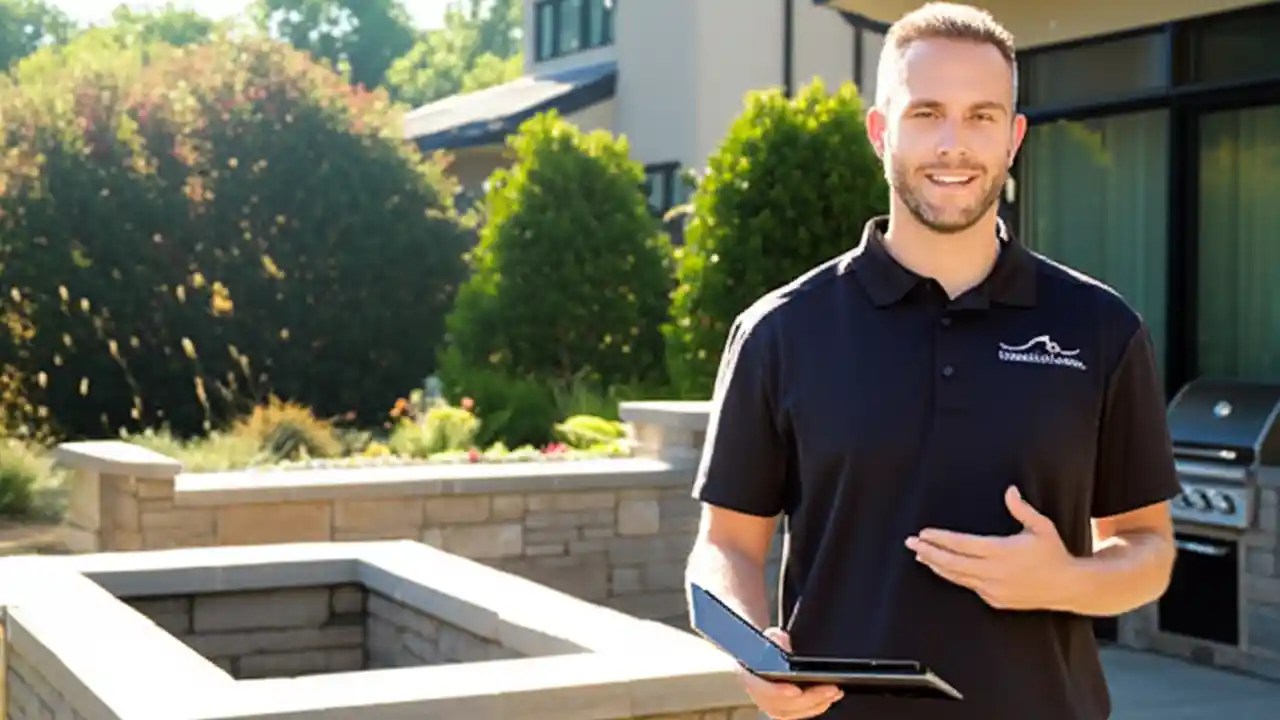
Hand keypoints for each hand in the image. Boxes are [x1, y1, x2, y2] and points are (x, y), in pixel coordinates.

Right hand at [737, 627, 842, 718]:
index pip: (758, 687)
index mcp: (746, 672)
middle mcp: (754, 693)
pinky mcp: (779, 708)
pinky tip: (828, 699)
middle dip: (807, 699)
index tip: (795, 690)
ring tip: (834, 693)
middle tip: (830, 689)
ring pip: (788, 713)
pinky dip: (813, 708)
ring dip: (814, 705)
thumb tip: (785, 645)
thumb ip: (776, 639)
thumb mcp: (769, 635)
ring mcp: (767, 703)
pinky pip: (795, 715)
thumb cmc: (763, 643)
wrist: (755, 650)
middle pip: (779, 705)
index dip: (776, 691)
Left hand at [905, 485, 1076, 610]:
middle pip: (952, 563)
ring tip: (920, 555)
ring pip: (956, 577)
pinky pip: (969, 586)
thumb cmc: (1053, 553)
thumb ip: (1022, 509)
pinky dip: (953, 576)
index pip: (962, 545)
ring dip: (936, 565)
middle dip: (928, 552)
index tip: (923, 533)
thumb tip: (1010, 490)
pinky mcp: (995, 600)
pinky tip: (943, 568)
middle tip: (910, 543)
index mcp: (1002, 552)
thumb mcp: (1042, 527)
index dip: (940, 539)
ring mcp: (993, 589)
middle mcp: (994, 573)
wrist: (1067, 587)